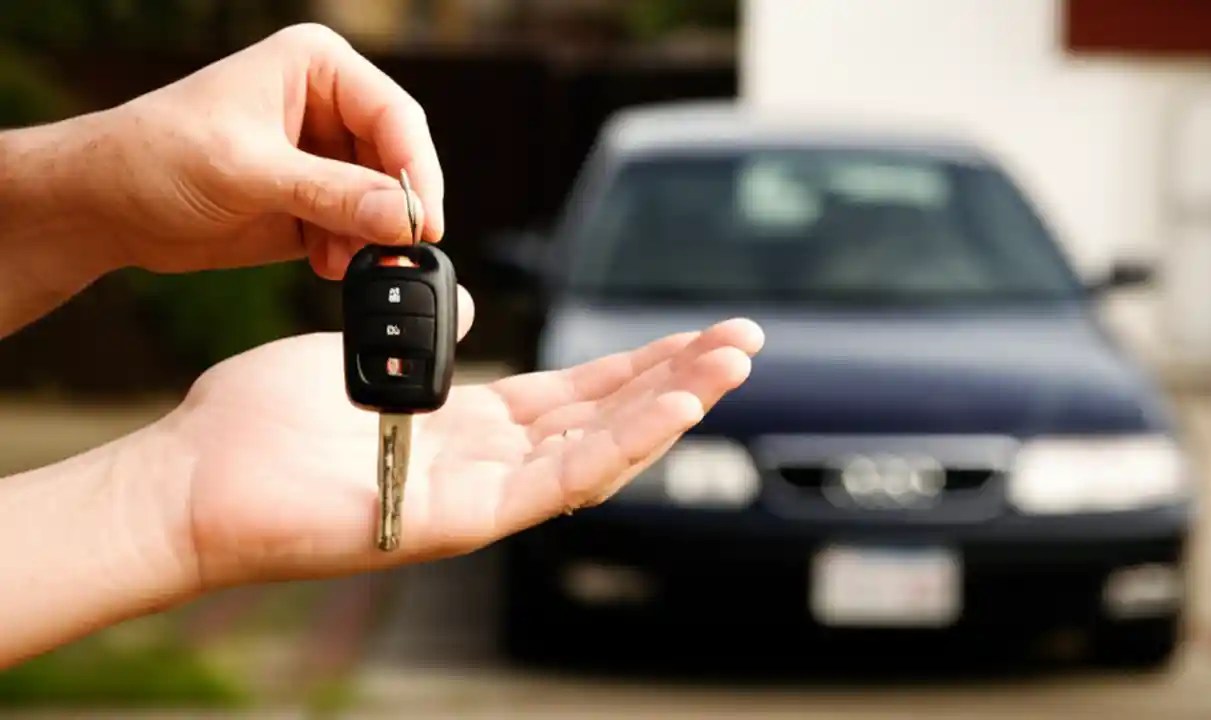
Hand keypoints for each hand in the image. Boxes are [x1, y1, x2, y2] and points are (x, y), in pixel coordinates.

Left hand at [56, 23, 441, 280]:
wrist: (104, 204)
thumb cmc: (155, 157)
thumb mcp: (249, 172)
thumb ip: (332, 195)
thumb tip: (404, 219)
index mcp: (317, 67)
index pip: (395, 116)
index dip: (415, 171)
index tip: (422, 224)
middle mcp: (328, 107)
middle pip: (397, 161)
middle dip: (394, 211)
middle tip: (393, 252)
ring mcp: (324, 157)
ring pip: (382, 201)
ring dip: (370, 238)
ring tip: (341, 262)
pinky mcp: (314, 201)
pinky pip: (357, 229)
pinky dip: (350, 252)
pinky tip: (323, 264)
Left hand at [155, 309, 762, 588]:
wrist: (195, 477)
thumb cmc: (260, 422)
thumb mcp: (363, 357)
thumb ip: (424, 338)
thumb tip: (460, 310)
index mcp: (466, 426)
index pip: (574, 394)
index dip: (637, 364)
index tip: (692, 333)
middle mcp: (484, 463)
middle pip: (602, 418)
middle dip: (675, 380)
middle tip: (741, 341)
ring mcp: (479, 497)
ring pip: (597, 451)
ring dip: (668, 407)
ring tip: (731, 365)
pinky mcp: (462, 519)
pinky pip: (557, 479)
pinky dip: (621, 441)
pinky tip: (672, 404)